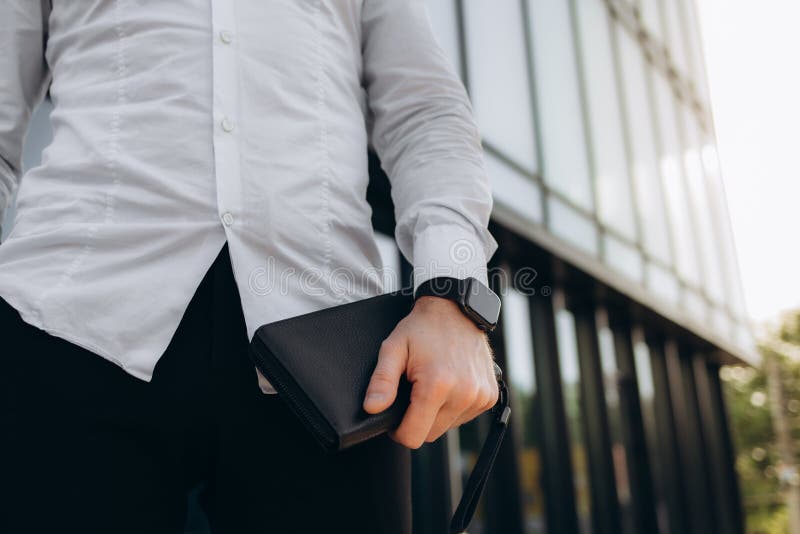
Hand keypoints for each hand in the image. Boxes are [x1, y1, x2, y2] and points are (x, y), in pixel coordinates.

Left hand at [362, 295, 498, 448]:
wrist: (456, 310)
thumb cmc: (422, 328)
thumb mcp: (393, 348)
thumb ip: (382, 381)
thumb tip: (372, 408)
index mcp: (437, 385)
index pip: (413, 436)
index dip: (398, 430)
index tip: (396, 414)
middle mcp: (463, 394)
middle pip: (430, 434)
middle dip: (417, 420)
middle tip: (413, 392)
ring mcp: (480, 396)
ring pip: (448, 427)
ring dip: (437, 414)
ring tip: (432, 385)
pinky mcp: (490, 396)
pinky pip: (464, 417)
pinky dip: (454, 407)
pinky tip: (449, 385)